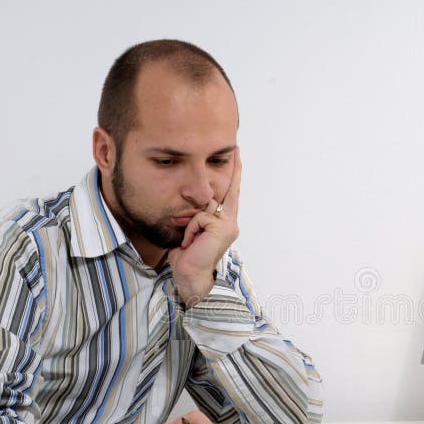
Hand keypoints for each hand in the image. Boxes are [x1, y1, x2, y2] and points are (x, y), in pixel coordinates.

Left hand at [168, 148, 240, 307]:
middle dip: (234, 171)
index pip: (230, 194)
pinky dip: (190, 230)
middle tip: (237, 148)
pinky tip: (190, 243)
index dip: (235, 174)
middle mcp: (231, 222)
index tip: (237, 155)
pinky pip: (200, 217)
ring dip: (191, 223)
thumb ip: (197, 214)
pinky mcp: (223, 228)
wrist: (188, 275)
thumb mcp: (191, 229)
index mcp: (224, 222)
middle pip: (229, 191)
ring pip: (205, 206)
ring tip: (189, 241)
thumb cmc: (186, 256)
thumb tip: (197, 200)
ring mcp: (229, 225)